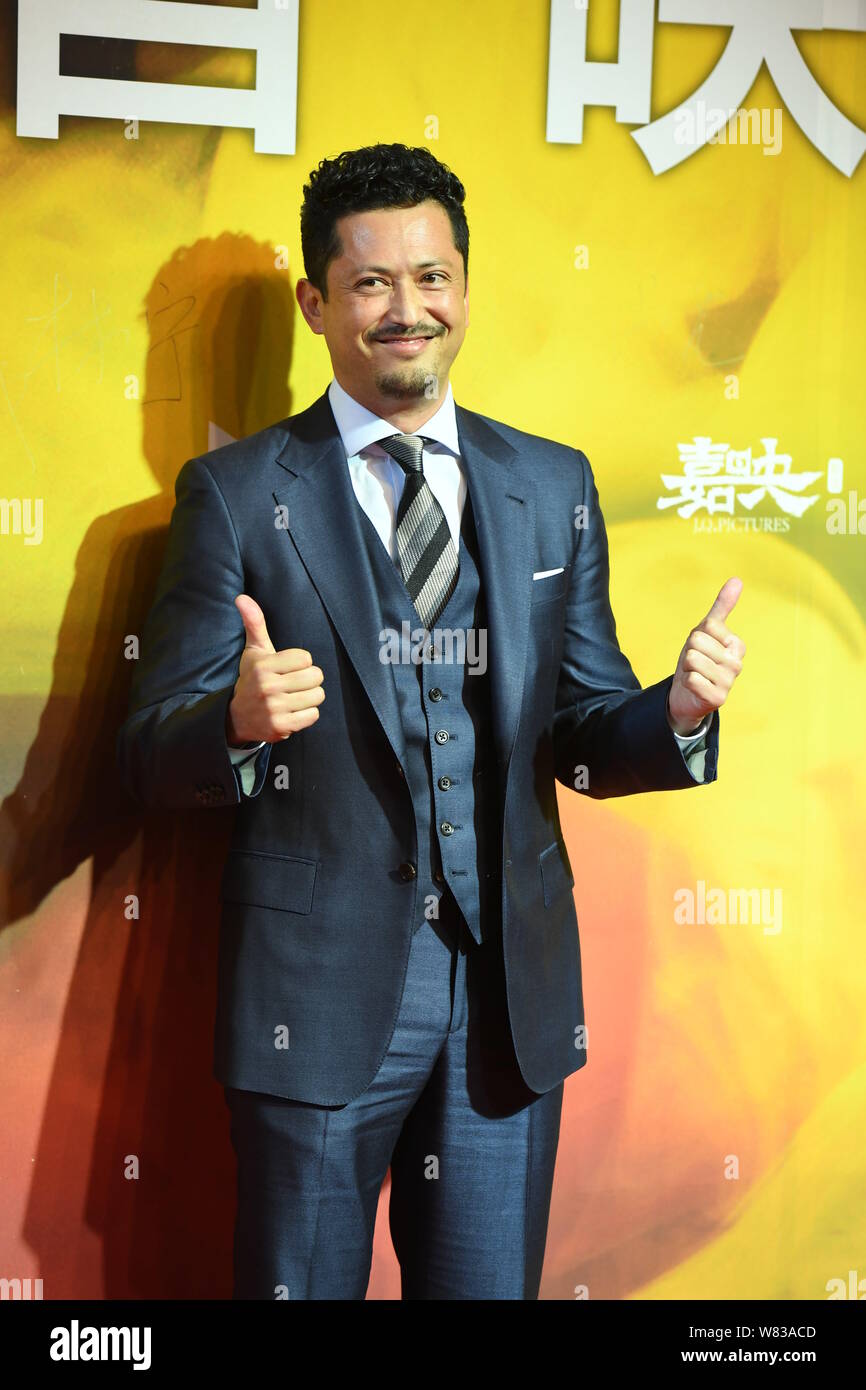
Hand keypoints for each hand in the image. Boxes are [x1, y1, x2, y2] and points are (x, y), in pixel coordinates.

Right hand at [225, 595, 324, 744]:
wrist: (237, 717)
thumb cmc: (252, 679)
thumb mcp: (254, 651)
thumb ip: (254, 623)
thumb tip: (242, 597)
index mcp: (264, 666)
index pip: (306, 658)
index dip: (300, 663)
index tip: (287, 669)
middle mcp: (268, 687)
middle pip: (316, 676)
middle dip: (309, 680)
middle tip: (293, 684)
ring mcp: (274, 709)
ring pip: (317, 696)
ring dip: (309, 697)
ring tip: (293, 697)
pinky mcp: (281, 727)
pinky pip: (313, 715)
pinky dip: (307, 714)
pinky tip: (292, 711)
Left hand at [667, 577, 744, 734]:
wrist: (688, 694)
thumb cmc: (698, 660)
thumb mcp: (706, 631)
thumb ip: (722, 607)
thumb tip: (737, 580)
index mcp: (737, 645)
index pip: (706, 626)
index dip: (696, 637)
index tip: (701, 649)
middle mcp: (737, 663)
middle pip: (697, 641)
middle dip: (689, 652)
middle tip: (695, 664)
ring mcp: (729, 682)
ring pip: (693, 659)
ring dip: (687, 668)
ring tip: (695, 675)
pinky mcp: (718, 699)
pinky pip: (691, 679)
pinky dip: (687, 683)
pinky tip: (695, 688)